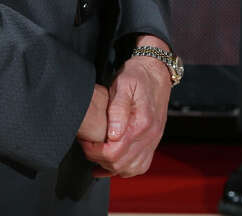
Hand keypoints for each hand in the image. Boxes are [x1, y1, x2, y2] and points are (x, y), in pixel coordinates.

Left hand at [78, 36, 171, 177]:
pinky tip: (113, 163)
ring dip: (112, 167)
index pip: (113, 153)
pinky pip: (141, 165)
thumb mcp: (123, 84)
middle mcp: (149, 136)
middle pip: (120, 165)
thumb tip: (113, 135)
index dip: (94, 151)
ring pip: (131, 169)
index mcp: (141, 123)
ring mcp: (153, 140)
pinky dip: (126, 168)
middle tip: (88, 146)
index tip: (85, 141)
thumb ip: (118, 109)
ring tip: (98, 155)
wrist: (156, 71)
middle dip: (99, 159)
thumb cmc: (137, 76)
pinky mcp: (153, 141)